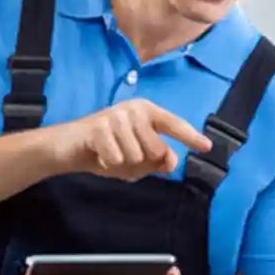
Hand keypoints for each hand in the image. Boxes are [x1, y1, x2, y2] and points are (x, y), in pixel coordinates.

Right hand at [50, 99, 212, 181]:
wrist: (67, 146)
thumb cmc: (106, 149)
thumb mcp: (136, 159)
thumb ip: (156, 160)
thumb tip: (171, 160)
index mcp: (146, 112)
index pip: (173, 124)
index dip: (190, 136)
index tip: (207, 146)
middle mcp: (133, 109)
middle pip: (156, 151)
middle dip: (141, 164)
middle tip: (122, 157)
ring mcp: (116, 116)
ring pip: (136, 157)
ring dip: (122, 165)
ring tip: (109, 155)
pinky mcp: (98, 128)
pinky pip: (116, 159)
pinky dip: (108, 164)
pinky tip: (98, 156)